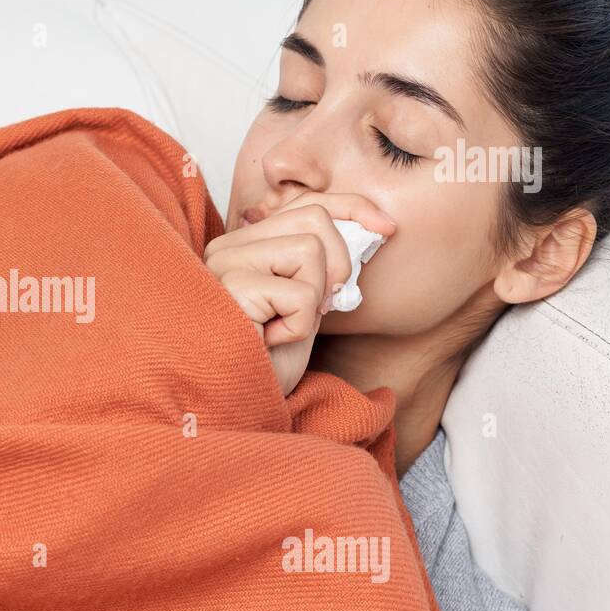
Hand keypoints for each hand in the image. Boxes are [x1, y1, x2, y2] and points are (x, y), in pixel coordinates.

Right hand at [204, 194, 395, 395]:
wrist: (237, 407)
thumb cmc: (267, 363)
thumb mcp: (304, 303)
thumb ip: (319, 264)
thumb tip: (369, 227)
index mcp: (241, 245)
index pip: (304, 203)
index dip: (352, 208)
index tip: (386, 228)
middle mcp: (225, 247)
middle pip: (313, 217)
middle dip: (336, 263)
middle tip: (319, 308)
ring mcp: (223, 264)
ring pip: (310, 248)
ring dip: (313, 300)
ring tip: (283, 327)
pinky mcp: (230, 287)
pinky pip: (302, 293)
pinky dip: (299, 326)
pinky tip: (270, 342)